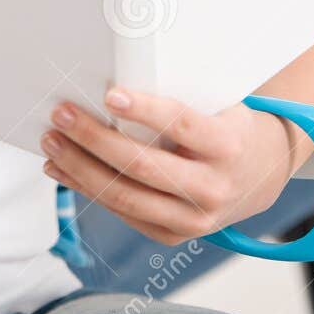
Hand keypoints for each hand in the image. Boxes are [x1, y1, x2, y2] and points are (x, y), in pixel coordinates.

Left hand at [40, 88, 293, 244]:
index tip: (109, 94)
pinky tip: (63, 169)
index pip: (181, 126)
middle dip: (94, 139)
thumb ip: (180, 99)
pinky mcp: (174, 235)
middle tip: (61, 114)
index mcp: (228, 146)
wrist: (261, 175)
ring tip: (52, 142)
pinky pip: (124, 213)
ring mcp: (194, 219)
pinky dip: (89, 189)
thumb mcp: (220, 106)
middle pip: (142, 167)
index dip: (145, 111)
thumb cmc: (229, 125)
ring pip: (126, 197)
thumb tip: (116, 78)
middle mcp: (212, 188)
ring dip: (80, 168)